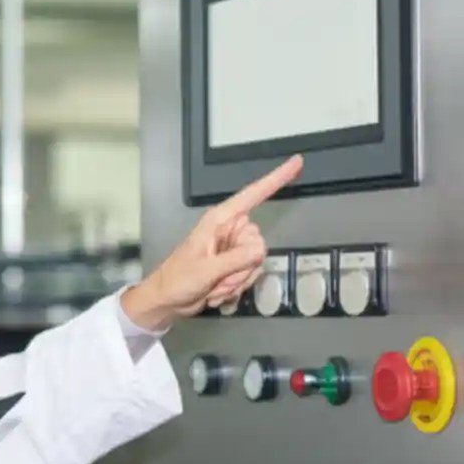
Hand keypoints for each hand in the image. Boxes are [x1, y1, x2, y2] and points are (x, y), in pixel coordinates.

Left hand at [121, 155, 303, 328]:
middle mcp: (228, 230)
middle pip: (258, 241)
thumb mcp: (205, 270)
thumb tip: (259, 249)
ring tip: (213, 284)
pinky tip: (216, 289)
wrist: (167, 300)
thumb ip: (234, 259)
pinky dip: (236, 286)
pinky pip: (251, 273)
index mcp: (218, 221)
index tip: (296, 162)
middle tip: (218, 276)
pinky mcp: (234, 264)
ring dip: (237, 279)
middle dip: (242, 265)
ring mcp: (232, 248)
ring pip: (256, 261)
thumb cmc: (177, 280)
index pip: (252, 195)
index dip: (275, 179)